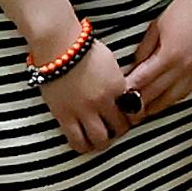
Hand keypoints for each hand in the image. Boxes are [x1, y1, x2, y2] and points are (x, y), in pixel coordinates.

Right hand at [32, 20, 134, 154]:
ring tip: (98, 139)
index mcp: (117, 87)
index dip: (132, 118)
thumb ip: (118, 82)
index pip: (133, 112)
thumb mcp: (110, 63)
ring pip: (98, 140)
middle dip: (118, 132)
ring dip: (101, 143)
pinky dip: (82, 146)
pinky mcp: (64, 115)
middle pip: (118, 129)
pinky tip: (83, 144)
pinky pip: (76, 140)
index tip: (128, 119)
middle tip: (113, 130)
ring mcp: (83, 110)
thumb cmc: (84, 48)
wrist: (58, 45)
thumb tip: (123, 96)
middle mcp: (103, 102)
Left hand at [119, 0, 191, 117]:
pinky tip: (160, 103)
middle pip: (156, 93)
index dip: (130, 90)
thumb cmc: (180, 11)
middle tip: (124, 111)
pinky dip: (169, 100)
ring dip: (154, 106)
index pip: (144, 79)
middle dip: (139, 103)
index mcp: (170, 55)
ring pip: (171, 98)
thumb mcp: (156, 27)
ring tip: (140, 113)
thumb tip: (134, 68)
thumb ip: (144, 50)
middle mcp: (183, 68)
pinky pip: (183, 93)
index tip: (117, 98)